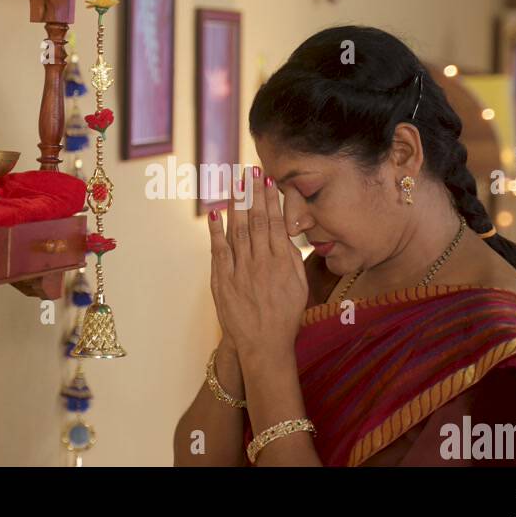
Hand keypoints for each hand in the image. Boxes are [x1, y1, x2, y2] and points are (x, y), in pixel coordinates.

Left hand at [207, 167, 308, 366]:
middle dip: (253, 194)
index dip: (271, 199)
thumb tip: (288, 233)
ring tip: (234, 183)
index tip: (267, 180)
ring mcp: (241, 272)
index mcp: (283, 263)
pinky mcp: (223, 282)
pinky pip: (219, 252)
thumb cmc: (285, 316)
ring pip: (238, 231)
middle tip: (249, 171)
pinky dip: (216, 231)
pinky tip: (215, 212)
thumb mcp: (300, 286)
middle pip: (257, 221)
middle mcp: (262, 263)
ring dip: (237, 205)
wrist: (264, 346)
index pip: (276, 223)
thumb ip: (293, 258)